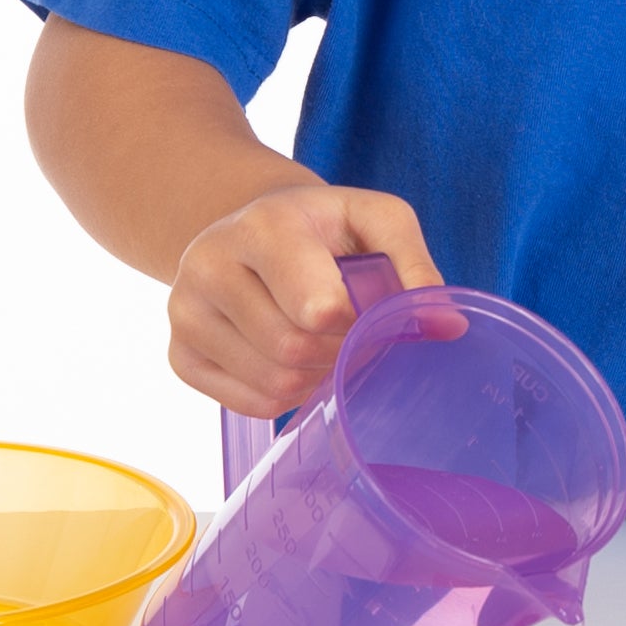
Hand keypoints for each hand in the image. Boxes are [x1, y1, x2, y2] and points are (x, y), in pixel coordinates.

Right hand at [164, 182, 446, 416]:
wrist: (250, 226)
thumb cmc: (324, 227)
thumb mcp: (377, 221)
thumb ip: (415, 267)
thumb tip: (446, 326)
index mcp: (264, 225)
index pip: (317, 308)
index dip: (355, 324)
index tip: (364, 311)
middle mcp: (210, 263)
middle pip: (292, 349)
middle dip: (334, 352)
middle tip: (345, 333)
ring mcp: (184, 310)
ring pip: (270, 382)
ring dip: (313, 378)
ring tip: (321, 344)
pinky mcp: (178, 352)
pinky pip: (245, 404)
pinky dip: (282, 396)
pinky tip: (291, 361)